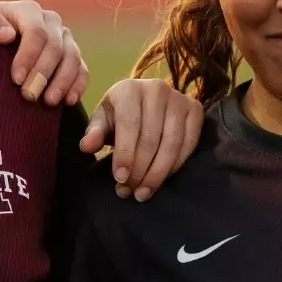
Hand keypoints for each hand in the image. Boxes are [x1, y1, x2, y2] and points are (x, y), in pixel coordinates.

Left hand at [0, 1, 87, 106]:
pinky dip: (78, 85)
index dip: (29, 55)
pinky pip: (82, 69)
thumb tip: (7, 34)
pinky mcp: (72, 56)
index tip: (16, 79)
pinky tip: (68, 101)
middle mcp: (50, 21)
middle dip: (43, 73)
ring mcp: (64, 38)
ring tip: (48, 102)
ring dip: (62, 81)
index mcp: (28, 10)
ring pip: (72, 58)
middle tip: (29, 96)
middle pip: (55, 47)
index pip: (36, 32)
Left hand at [82, 79, 203, 200]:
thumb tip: (86, 146)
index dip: (125, 154)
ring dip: (158, 173)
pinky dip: (176, 164)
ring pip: (172, 143)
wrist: (144, 102)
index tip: (120, 178)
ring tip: (144, 192)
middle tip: (130, 191)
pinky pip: (189, 143)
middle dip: (140, 169)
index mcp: (129, 89)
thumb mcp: (103, 121)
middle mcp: (156, 89)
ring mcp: (179, 98)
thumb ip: (94, 133)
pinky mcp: (195, 110)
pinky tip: (162, 178)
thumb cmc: (119, 114)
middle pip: (151, 138)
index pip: (129, 125)